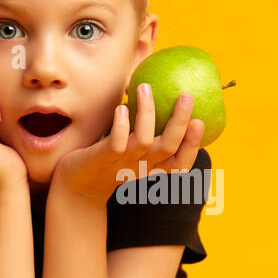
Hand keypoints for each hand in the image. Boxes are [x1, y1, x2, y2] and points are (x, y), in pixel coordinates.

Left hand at [53, 82, 204, 203]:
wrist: (76, 189)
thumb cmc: (105, 162)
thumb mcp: (129, 150)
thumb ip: (142, 130)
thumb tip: (154, 91)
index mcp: (151, 167)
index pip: (180, 163)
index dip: (193, 145)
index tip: (201, 122)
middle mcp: (140, 166)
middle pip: (168, 147)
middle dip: (180, 122)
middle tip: (187, 95)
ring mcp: (121, 164)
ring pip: (143, 141)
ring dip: (146, 113)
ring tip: (144, 88)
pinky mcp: (101, 160)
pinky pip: (115, 143)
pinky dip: (121, 125)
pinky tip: (122, 107)